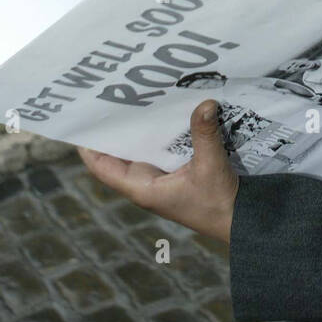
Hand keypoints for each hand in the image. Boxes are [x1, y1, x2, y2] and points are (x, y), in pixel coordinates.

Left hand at [77, 99, 240, 243]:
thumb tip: (205, 103)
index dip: (87, 147)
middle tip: (108, 99)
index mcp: (142, 188)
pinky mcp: (176, 174)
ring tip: (132, 99)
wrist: (241, 222)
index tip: (80, 122)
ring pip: (139, 150)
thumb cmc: (218, 204)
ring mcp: (160, 179)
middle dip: (112, 130)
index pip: (102, 167)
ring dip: (136, 129)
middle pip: (117, 154)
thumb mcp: (210, 166)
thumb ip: (204, 134)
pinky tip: (161, 112)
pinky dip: (157, 133)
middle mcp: (145, 183)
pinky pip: (158, 149)